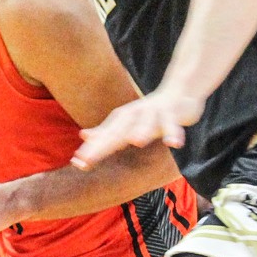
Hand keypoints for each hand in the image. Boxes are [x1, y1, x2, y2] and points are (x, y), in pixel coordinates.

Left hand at [74, 89, 202, 168]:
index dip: (92, 149)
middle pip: (119, 130)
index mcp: (123, 119)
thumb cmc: (149, 114)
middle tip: (91, 157)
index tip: (78, 163)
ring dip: (142, 130)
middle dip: (105, 143)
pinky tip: (173, 144)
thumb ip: (106, 131)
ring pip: (147, 122)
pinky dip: (173, 132)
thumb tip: (83, 135)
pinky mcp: (172, 112)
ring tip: (136, 141)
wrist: (178, 93)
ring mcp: (154, 112)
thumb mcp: (126, 122)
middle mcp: (135, 114)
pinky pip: (172, 123)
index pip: (105, 137)